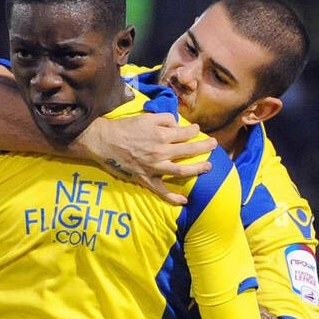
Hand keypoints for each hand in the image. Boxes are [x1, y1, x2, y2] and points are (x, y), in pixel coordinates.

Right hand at [72, 113, 215, 205]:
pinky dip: (173, 198)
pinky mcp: (146, 179)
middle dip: (204, 146)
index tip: (196, 129)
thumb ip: (165, 119)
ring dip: (197, 169)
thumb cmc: (124, 128)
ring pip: (182, 170)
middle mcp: (161, 152)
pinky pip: (162, 192)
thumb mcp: (146, 117)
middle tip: (214, 144)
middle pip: (189, 150)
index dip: (194, 130)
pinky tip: (184, 201)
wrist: (104, 142)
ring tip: (208, 167)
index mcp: (162, 135)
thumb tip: (177, 124)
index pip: (185, 133)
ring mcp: (155, 168)